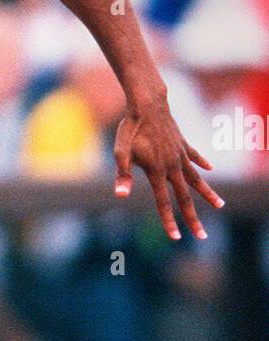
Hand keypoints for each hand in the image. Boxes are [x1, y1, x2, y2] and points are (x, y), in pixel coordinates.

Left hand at [114, 96, 223, 239]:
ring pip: (197, 179)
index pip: (164, 202)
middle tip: (202, 236)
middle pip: (185, 197)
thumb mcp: (120, 152)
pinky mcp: (182, 143)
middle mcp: (173, 165)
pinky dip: (202, 163)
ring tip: (220, 205)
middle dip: (193, 219)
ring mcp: (180, 154)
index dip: (169, 221)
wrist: (147, 103)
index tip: (175, 238)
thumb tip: (120, 196)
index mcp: (157, 171)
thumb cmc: (131, 128)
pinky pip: (194, 156)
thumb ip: (122, 175)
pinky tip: (210, 169)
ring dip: (208, 194)